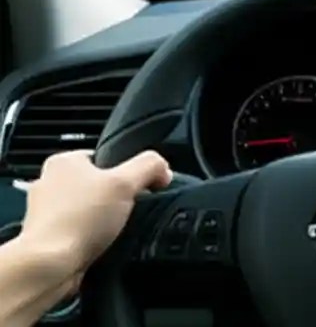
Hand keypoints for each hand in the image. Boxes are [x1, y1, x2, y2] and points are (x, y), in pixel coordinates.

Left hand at [16, 150, 172, 292]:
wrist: (50, 266)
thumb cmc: (79, 220)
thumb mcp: (126, 182)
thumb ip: (150, 166)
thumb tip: (163, 169)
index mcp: (63, 161)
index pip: (105, 158)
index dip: (127, 172)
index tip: (138, 188)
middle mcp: (48, 183)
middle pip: (98, 185)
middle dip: (115, 199)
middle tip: (127, 210)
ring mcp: (44, 212)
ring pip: (88, 210)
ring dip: (102, 220)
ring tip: (112, 231)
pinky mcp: (46, 238)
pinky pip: (79, 232)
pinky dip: (91, 238)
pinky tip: (99, 245)